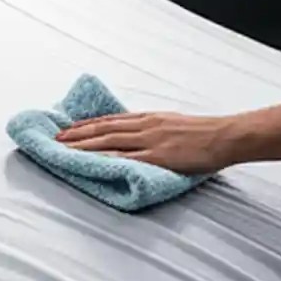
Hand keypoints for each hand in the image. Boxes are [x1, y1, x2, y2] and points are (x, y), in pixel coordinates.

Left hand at [55, 111, 236, 174]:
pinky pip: (126, 157)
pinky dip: (105, 158)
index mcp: (149, 118)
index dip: (86, 124)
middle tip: (55, 138)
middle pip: (103, 128)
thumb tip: (137, 136)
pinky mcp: (158, 156)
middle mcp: (145, 125)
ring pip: (108, 140)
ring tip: (62, 149)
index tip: (68, 128)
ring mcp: (150, 140)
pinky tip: (90, 162)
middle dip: (76, 134)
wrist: (226, 136)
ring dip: (83, 145)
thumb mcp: (174, 124)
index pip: (110, 119)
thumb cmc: (205, 133)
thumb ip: (153, 130)